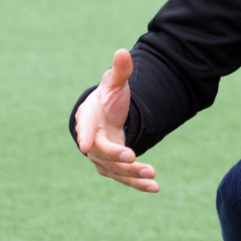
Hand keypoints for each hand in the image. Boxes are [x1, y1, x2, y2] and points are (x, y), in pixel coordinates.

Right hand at [75, 49, 158, 192]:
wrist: (108, 116)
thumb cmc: (109, 98)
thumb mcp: (115, 83)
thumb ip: (119, 72)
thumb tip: (122, 52)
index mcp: (88, 119)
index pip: (85, 129)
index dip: (85, 137)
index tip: (86, 146)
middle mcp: (92, 141)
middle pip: (102, 153)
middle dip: (118, 157)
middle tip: (134, 158)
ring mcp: (101, 157)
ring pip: (115, 169)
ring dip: (133, 174)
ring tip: (152, 176)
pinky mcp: (113, 168)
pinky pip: (125, 178)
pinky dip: (138, 184)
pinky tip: (155, 188)